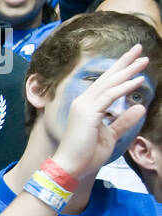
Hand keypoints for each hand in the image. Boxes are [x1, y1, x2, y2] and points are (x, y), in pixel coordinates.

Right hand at [50, 44, 151, 182]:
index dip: (120, 70)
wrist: (70, 166)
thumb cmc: (86, 154)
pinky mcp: (89, 113)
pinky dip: (124, 87)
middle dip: (124, 62)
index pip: (106, 84)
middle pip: (107, 78)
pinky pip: (109, 96)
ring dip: (128, 71)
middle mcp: (83, 101)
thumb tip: (139, 108)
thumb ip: (123, 121)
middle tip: (138, 49)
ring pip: (109, 84)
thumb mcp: (110, 135)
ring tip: (144, 60)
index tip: (134, 60)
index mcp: (87, 106)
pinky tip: (137, 80)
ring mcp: (84, 106)